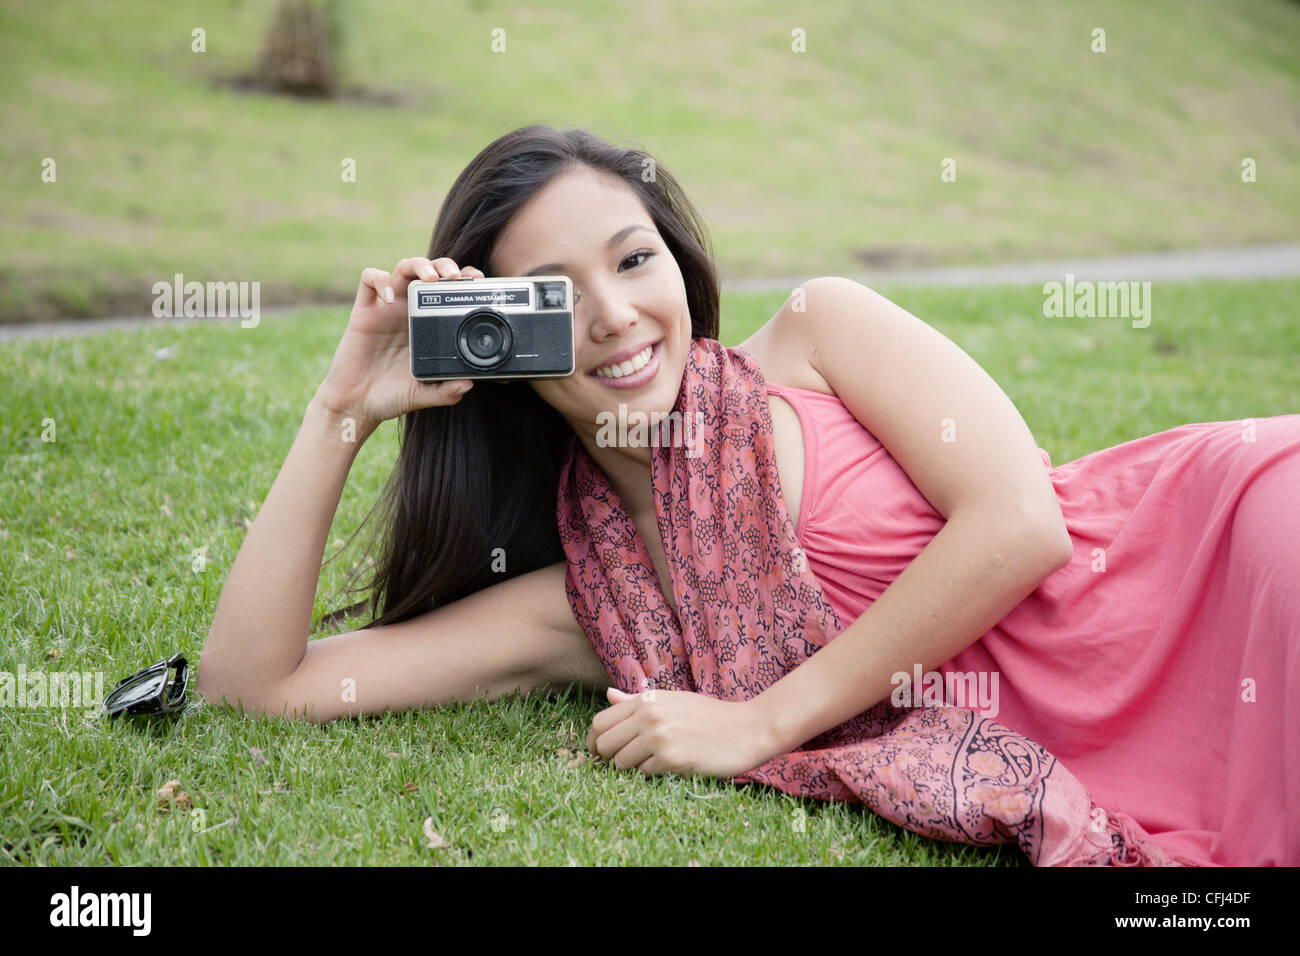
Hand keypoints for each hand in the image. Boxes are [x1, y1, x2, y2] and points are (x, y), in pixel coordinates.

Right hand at [313, 256, 487, 433]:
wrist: (357, 404)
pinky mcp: (364, 311)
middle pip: (429, 272)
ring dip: (419, 266)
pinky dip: (379, 280)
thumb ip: (445, 392)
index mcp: (428, 325)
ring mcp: (387, 308)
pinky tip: (389, 298)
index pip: (448, 292)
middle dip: (445, 266)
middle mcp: (409, 311)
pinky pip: (368, 280)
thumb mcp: (423, 395)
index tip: (478, 283)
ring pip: (403, 269)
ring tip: (431, 278)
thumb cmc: (390, 396)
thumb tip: (468, 385)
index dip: (463, 281)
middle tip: (456, 276)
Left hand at [586, 687, 775, 779]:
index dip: (594, 741)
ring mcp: (659, 737)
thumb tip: (608, 694)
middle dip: (607, 758)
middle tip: (621, 764)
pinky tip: (670, 768)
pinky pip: (644, 775)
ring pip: (621, 763)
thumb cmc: (709, 715)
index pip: (599, 722)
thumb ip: (637, 701)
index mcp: (646, 701)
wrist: (748, 728)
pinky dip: (653, 775)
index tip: (600, 753)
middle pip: (604, 744)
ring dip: (632, 769)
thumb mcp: (672, 700)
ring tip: (652, 764)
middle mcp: (649, 716)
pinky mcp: (672, 759)